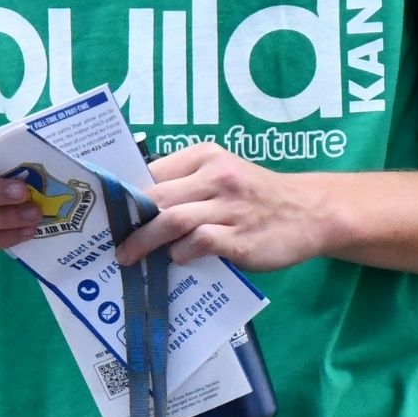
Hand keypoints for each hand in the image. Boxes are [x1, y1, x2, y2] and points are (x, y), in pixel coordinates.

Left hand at [111, 144, 331, 270]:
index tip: (106, 213)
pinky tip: (175, 260)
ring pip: (172, 219)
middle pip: (157, 195)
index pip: (153, 171)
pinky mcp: (240, 237)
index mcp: (206, 156)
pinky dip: (180, 253)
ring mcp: (229, 207)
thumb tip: (139, 208)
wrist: (310, 212)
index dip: (126, 194)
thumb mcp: (223, 176)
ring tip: (127, 257)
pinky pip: (198, 243)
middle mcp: (216, 176)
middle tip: (111, 239)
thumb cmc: (257, 197)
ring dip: (144, 241)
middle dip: (129, 220)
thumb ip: (187, 185)